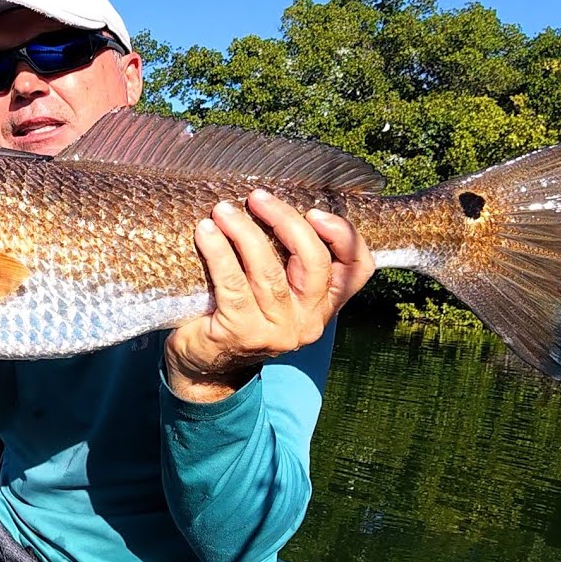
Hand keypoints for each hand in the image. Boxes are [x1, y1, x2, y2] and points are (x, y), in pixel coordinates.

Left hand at [165, 189, 373, 401]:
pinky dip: (219, 252)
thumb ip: (287, 259)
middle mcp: (308, 321)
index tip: (314, 211)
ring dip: (245, 232)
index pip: (357, 268)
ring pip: (269, 271)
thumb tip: (275, 202)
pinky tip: (206, 233)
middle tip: (257, 198)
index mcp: (324, 306)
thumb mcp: (274, 289)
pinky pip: (233, 284)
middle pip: (313, 261)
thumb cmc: (237, 312)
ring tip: (223, 210)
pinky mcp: (242, 333)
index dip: (344, 235)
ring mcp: (277, 331)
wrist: (203, 363)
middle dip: (286, 221)